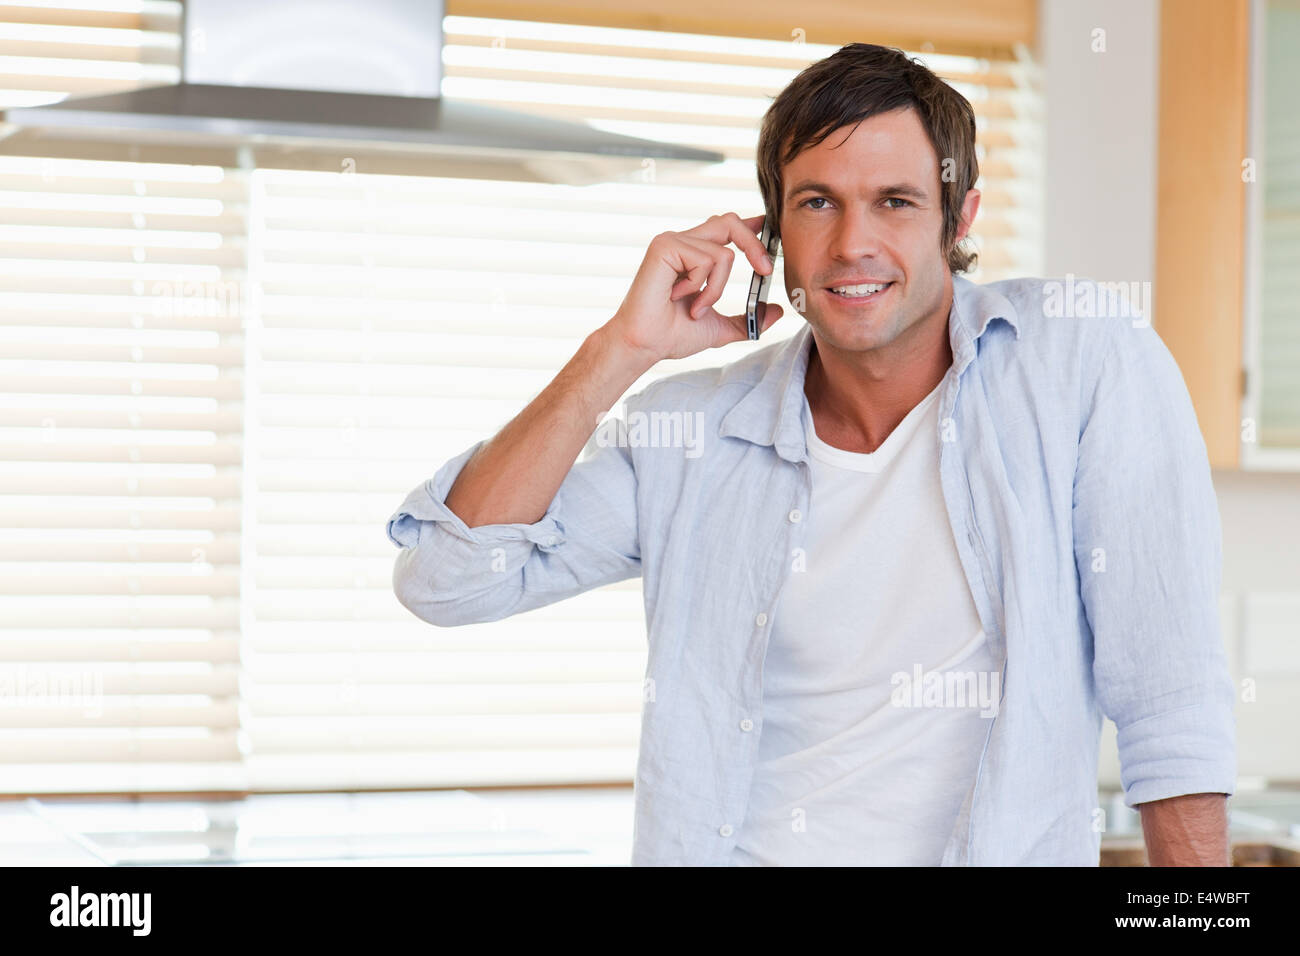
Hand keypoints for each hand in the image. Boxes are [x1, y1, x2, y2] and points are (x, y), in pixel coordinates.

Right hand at [605, 212, 783, 362]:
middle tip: (765, 270)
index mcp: (694, 254)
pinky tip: (679, 298)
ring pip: (723, 253)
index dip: (751, 226)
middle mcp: (683, 242)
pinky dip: (701, 287)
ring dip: (716, 289)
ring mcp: (672, 242)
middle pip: (730, 222)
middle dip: (754, 245)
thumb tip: (778, 310)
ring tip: (696, 308)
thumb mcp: (720, 327)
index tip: (770, 231)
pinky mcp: (665, 247)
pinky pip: (706, 260)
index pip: (727, 227)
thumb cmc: (672, 335)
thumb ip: (748, 318)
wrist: (645, 345)